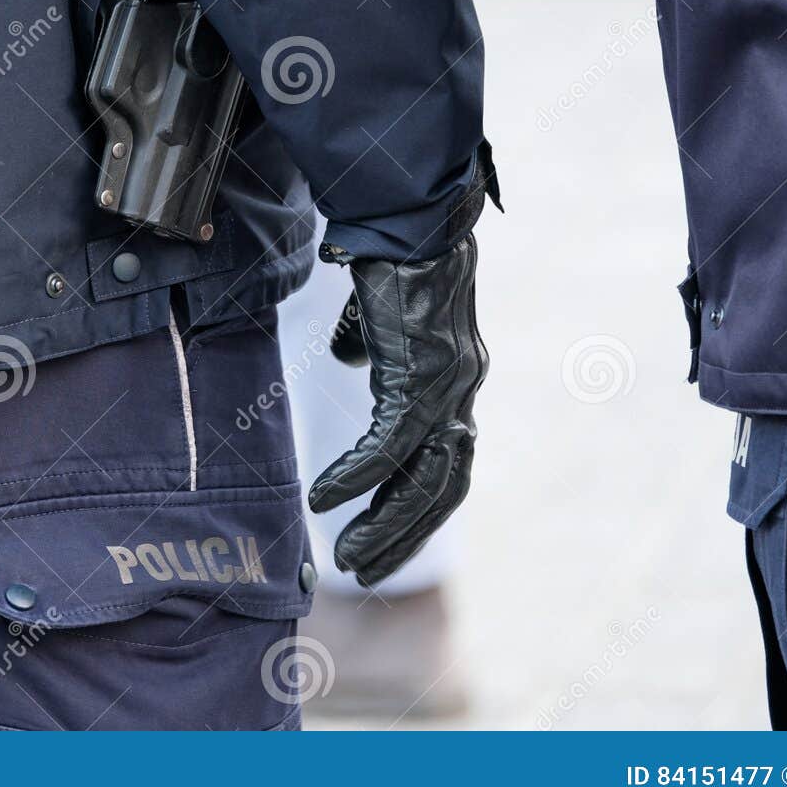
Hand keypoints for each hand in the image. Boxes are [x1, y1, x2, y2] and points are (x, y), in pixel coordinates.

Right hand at [308, 235, 485, 586]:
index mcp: (455, 380)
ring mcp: (448, 386)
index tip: (380, 537)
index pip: (444, 462)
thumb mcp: (378, 312)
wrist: (404, 217)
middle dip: (404, 535)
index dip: (417, 506)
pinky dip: (357, 479)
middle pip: (443, 488)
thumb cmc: (389, 255)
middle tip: (363, 569)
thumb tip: (349, 356)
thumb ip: (368, 341)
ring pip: (424, 480)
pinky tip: (324, 498)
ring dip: (387, 525)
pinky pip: (389, 446)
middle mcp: (462, 391)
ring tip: (348, 557)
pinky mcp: (420, 376)